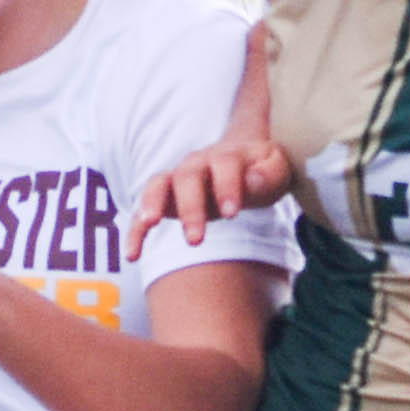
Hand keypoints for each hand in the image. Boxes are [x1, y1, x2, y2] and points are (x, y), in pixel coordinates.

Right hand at [141, 130, 297, 240]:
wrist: (243, 160)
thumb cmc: (261, 171)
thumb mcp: (276, 168)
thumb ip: (269, 174)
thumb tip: (253, 181)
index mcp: (229, 155)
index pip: (225, 165)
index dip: (227, 186)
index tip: (232, 213)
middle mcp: (198, 164)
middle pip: (189, 178)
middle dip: (190, 207)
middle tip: (195, 240)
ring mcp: (177, 179)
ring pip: (159, 185)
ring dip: (152, 204)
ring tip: (150, 224)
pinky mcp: (164, 198)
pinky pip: (143, 211)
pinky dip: (135, 230)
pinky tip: (133, 255)